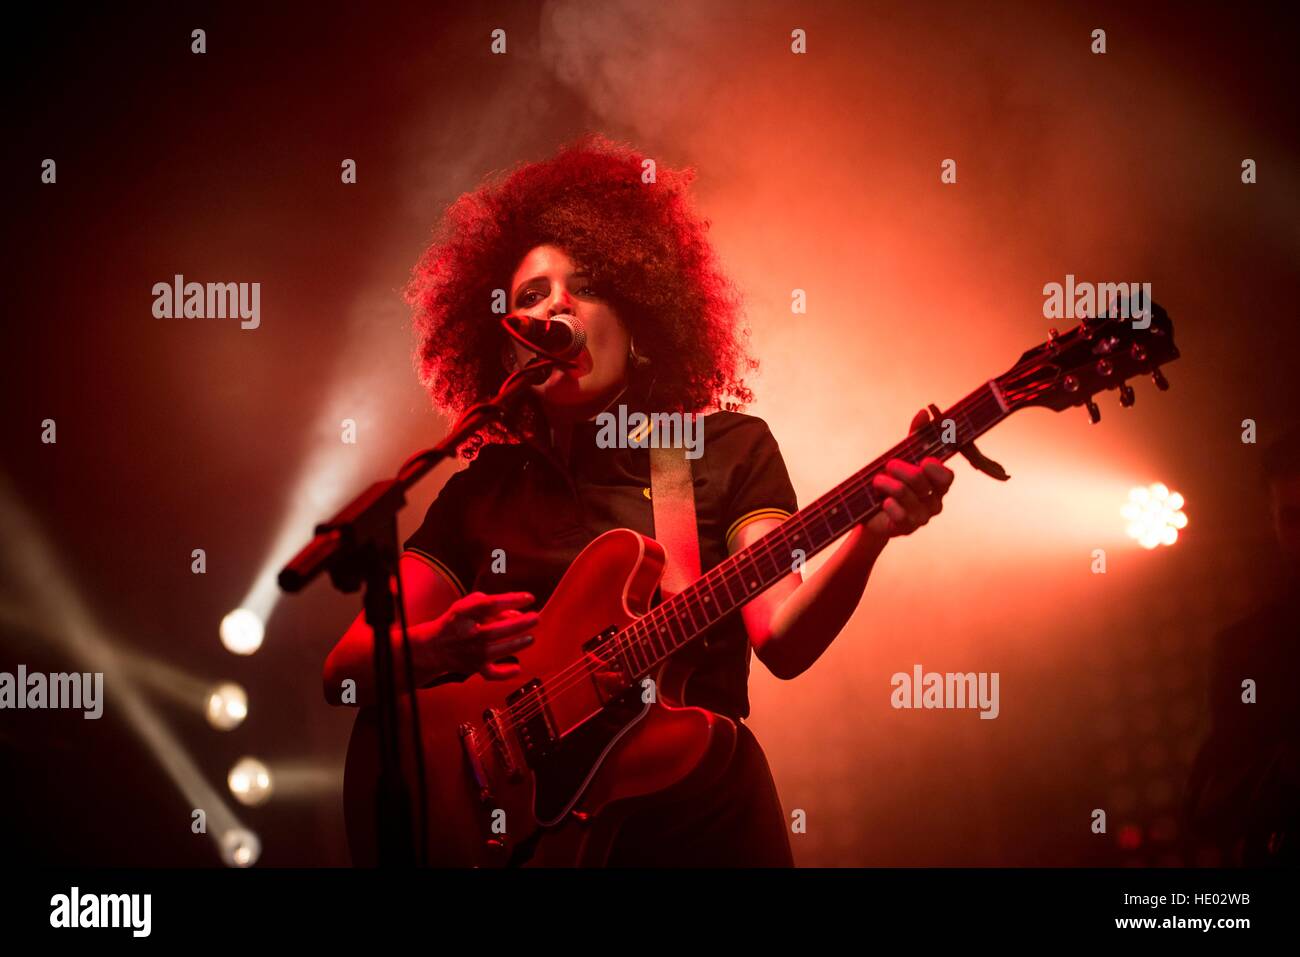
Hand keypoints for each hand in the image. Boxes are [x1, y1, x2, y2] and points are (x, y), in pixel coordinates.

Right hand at [409, 591, 537, 681]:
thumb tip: (517, 612)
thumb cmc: (457, 622)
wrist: (434, 647)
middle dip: (518, 624)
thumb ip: (492, 605)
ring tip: (531, 637)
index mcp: (463, 614)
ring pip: (495, 651)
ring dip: (516, 644)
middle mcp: (466, 634)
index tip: (529, 598)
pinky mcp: (474, 667)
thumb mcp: (468, 606)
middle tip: (535, 618)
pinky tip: (517, 668)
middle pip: (495, 630)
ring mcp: (470, 652)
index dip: (511, 600)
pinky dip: (504, 673)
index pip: (488, 605)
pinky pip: (490, 674)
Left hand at [865, 409, 954, 541]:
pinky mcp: (905, 529)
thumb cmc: (892, 480)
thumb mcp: (902, 456)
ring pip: (908, 497)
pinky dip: (889, 506)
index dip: (936, 469)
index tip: (923, 461)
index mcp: (937, 484)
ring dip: (888, 484)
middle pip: (923, 483)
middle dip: (903, 470)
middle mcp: (934, 502)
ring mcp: (921, 518)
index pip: (947, 477)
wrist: (870, 512)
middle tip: (889, 464)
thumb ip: (915, 436)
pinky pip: (900, 516)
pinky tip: (882, 503)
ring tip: (877, 480)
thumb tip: (924, 412)